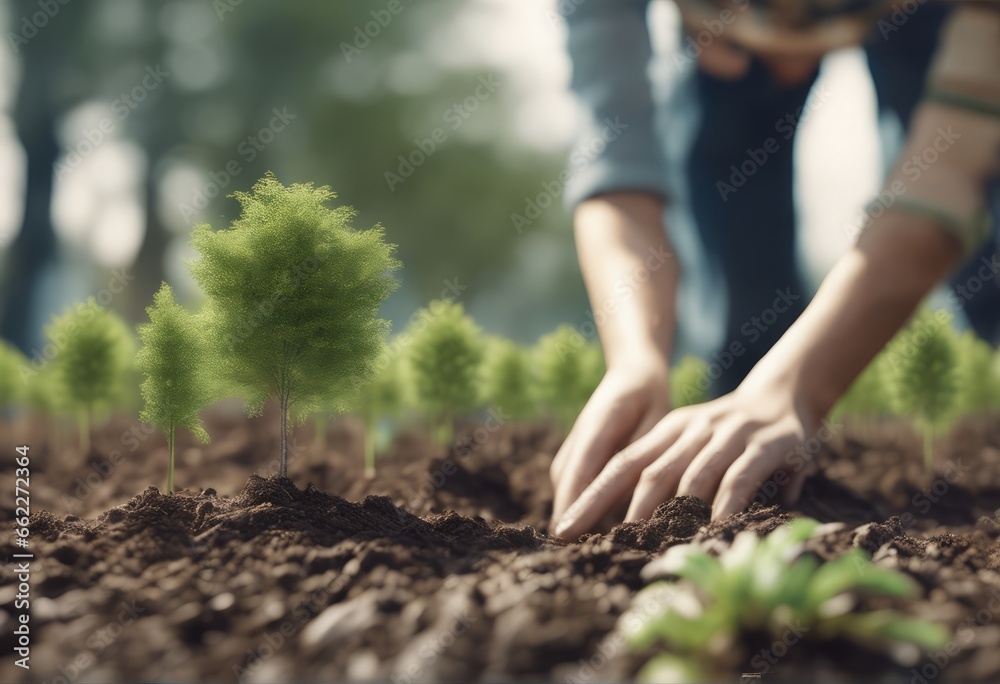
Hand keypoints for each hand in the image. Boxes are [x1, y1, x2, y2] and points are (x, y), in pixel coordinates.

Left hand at [552, 379, 818, 538]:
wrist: (784, 395)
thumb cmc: (727, 433)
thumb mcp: (688, 441)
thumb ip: (662, 470)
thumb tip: (618, 520)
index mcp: (667, 430)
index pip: (621, 463)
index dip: (592, 495)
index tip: (565, 526)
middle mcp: (692, 430)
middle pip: (647, 472)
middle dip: (621, 511)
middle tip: (602, 545)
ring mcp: (728, 436)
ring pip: (691, 476)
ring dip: (671, 513)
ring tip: (651, 545)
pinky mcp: (765, 446)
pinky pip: (739, 476)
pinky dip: (725, 503)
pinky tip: (713, 527)